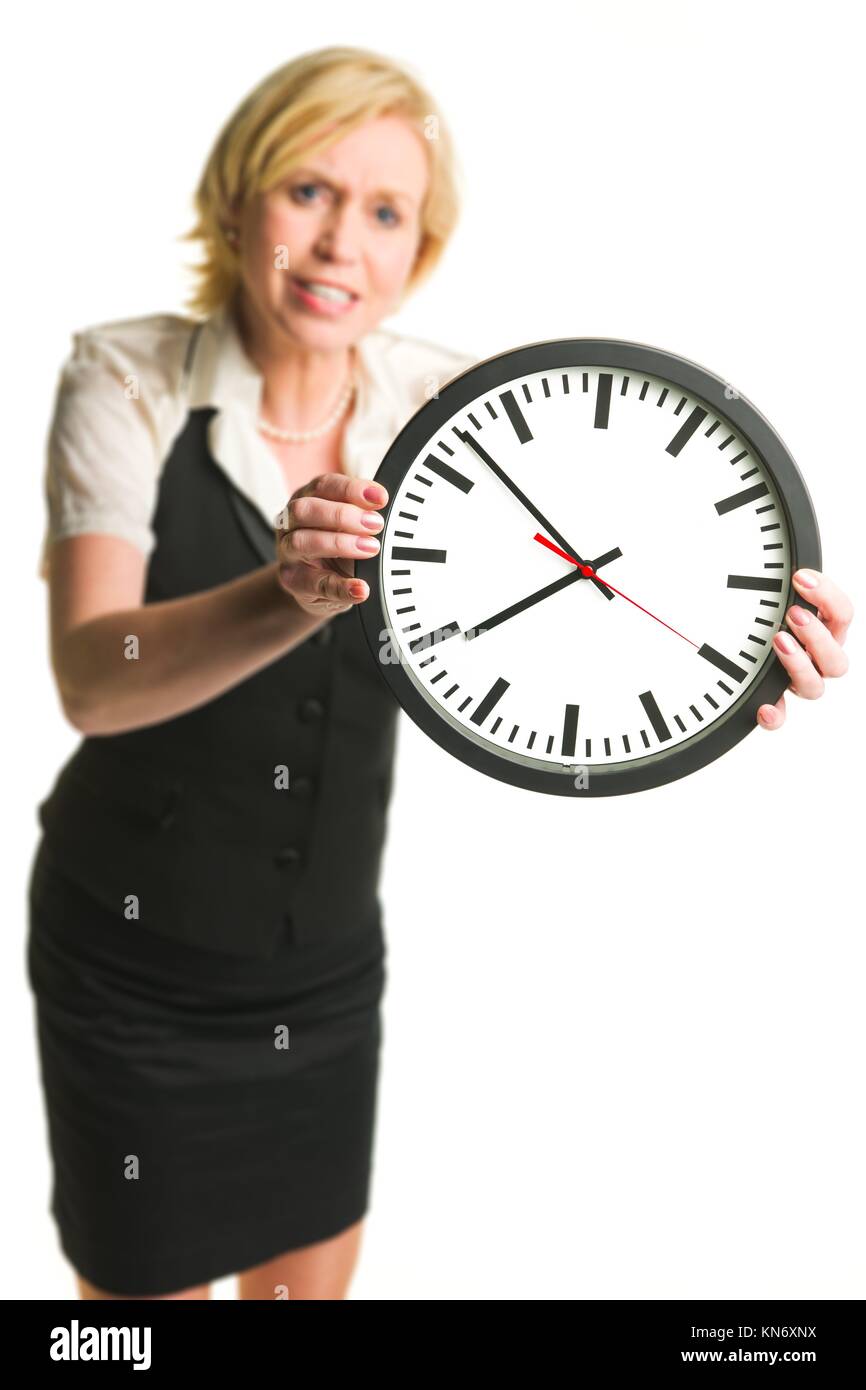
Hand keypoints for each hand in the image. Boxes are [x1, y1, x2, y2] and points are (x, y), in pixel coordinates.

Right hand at [274, 475, 387, 615]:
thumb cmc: (334, 548)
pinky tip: (360, 588)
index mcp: (306, 499)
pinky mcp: (294, 582)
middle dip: (342, 515)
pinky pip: (316, 584)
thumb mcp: (347, 525)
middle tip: (375, 524)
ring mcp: (287, 553)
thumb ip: (362, 513)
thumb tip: (385, 506)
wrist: (315, 586)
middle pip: (304, 509)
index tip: (380, 498)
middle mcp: (291, 523)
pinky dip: (342, 587)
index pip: (323, 486)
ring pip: (302, 541)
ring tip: (370, 548)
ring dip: (340, 543)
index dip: (352, 489)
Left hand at [757, 569, 852, 729]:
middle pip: (837, 659)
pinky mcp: (773, 701)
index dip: (828, 596)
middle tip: (793, 613)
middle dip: (818, 634)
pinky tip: (763, 707)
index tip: (800, 578)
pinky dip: (774, 715)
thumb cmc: (754, 615)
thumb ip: (779, 584)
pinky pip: (780, 717)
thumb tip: (776, 566)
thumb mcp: (768, 595)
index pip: (841, 615)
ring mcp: (796, 682)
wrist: (729, 645)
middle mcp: (815, 660)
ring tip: (778, 641)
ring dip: (800, 665)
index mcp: (822, 631)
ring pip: (816, 687)